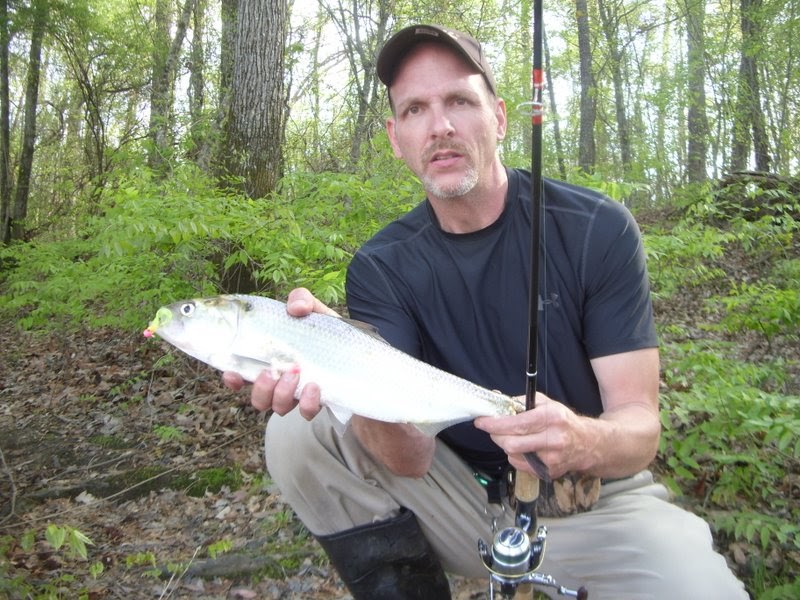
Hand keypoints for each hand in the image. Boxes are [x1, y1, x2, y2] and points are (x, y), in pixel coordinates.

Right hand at [222, 288, 338, 419]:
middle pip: (258, 399)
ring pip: (277, 408)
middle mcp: (282, 382)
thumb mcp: (315, 310)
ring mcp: (299, 395)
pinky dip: (306, 403)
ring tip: (294, 375)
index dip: (233, 379)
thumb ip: (302, 300)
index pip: (243, 374)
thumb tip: (295, 308)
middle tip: (272, 372)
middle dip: (260, 389)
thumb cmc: (330, 332)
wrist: (363, 354)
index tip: (232, 373)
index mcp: (273, 360)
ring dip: (280, 395)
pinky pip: (306, 412)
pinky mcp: (320, 403)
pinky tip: (314, 387)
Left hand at [474, 394, 594, 478]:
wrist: (587, 444)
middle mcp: (553, 439)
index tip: (481, 422)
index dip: (494, 424)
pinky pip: (520, 465)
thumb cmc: (563, 421)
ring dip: (506, 445)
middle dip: (495, 435)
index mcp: (551, 418)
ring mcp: (551, 459)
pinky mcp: (549, 472)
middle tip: (492, 429)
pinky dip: (515, 456)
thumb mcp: (546, 404)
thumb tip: (498, 401)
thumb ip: (522, 402)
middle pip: (511, 443)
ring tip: (514, 437)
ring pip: (513, 455)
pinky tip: (524, 448)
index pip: (516, 423)